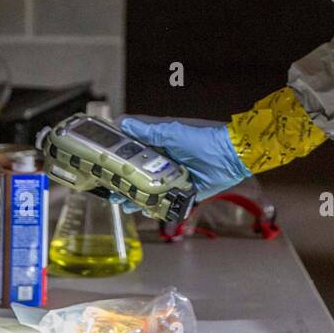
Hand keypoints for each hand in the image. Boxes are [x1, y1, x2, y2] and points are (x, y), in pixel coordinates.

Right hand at [118, 116, 251, 205]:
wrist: (231, 156)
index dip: (118, 157)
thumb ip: (148, 131)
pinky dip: (155, 206)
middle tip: (111, 190)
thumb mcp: (173, 132)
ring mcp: (173, 177)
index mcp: (159, 144)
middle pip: (138, 173)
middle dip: (124, 182)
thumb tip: (123, 122)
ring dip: (136, 196)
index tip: (102, 163)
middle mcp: (164, 161)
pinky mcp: (183, 191)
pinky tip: (145, 210)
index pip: (133, 150)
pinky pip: (166, 201)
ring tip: (125, 203)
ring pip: (149, 189)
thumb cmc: (203, 139)